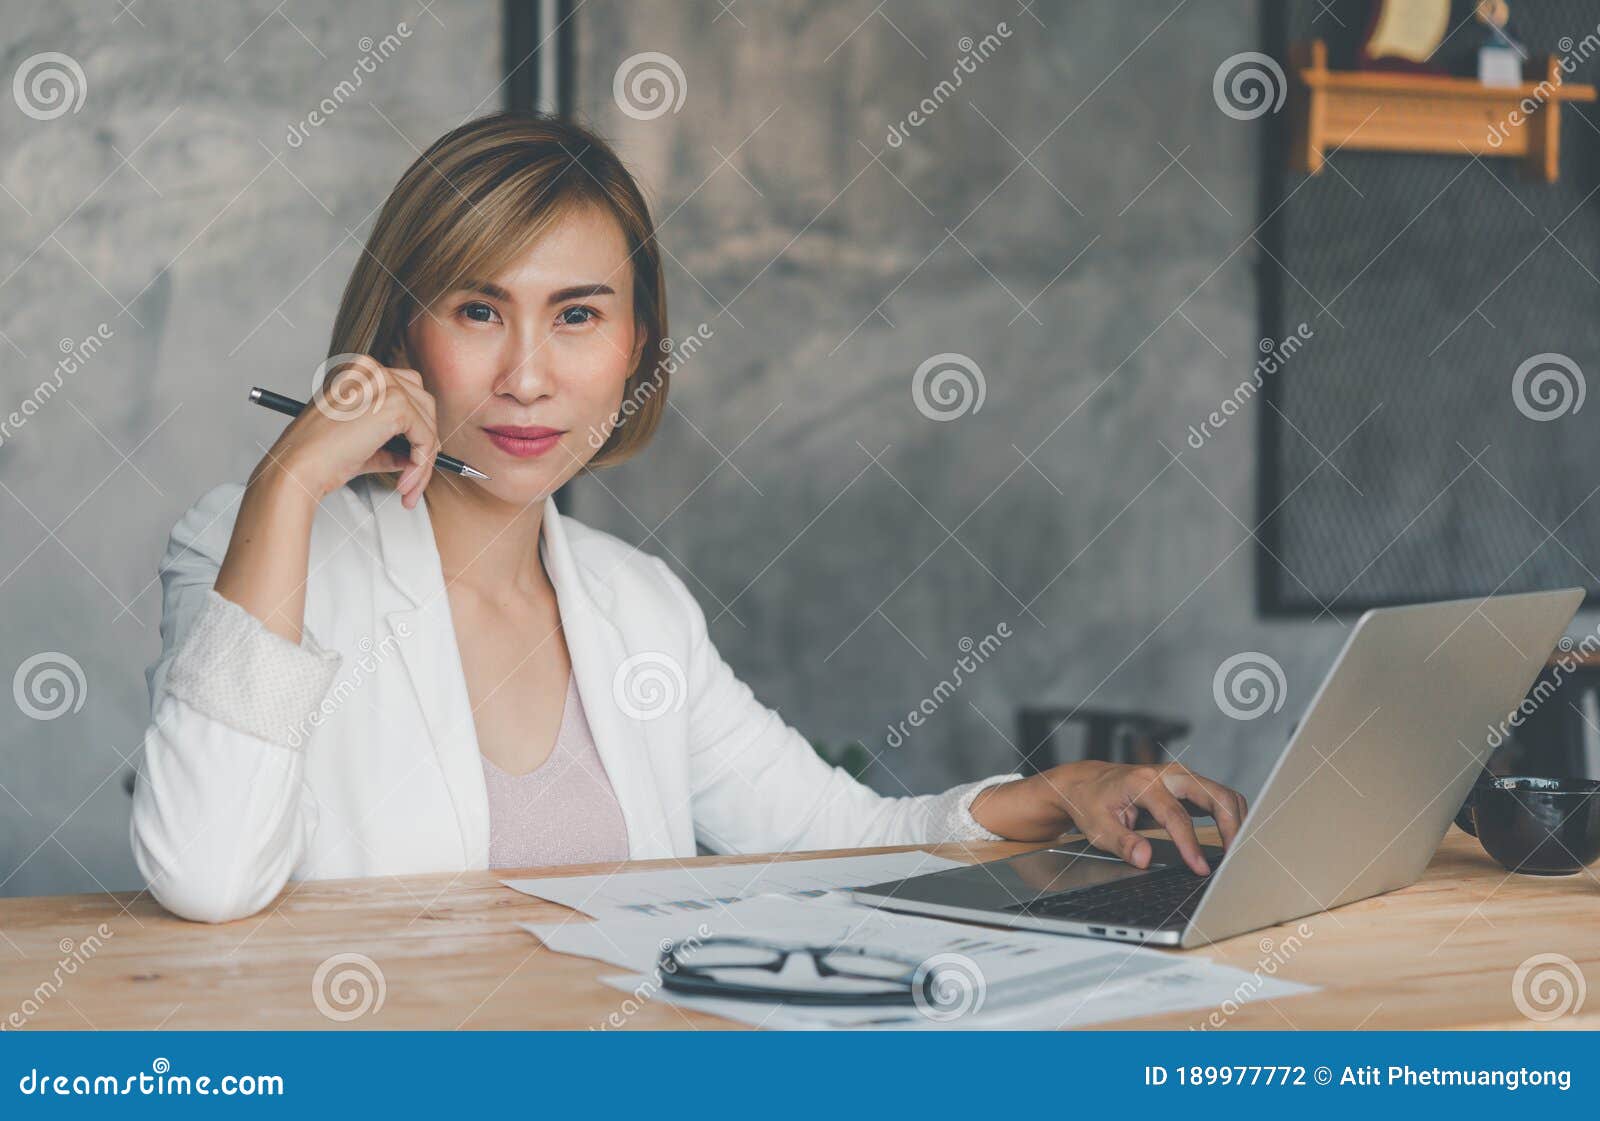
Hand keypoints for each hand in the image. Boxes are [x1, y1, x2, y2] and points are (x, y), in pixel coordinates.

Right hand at [258, 355, 440, 508]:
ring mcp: (384, 384)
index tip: (413, 459)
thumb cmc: (318, 454)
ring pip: (428, 423)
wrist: (299, 467)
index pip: (406, 392)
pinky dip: (422, 463)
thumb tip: (414, 453)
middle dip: (424, 444)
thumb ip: (390, 443)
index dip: (414, 427)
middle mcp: (372, 370)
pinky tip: (406, 482)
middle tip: (414, 477)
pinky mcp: (395, 405)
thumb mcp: (361, 441)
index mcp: (360, 370)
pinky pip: (426, 437)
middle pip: (423, 404)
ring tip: (409, 486)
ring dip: (424, 460)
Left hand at [968, 761, 1248, 875]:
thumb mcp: (1097, 827)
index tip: (1201, 869)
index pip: (1175, 815)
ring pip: (1222, 792)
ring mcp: (1180, 776)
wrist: (1087, 782)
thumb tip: (1145, 859)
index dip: (1190, 844)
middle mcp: (1167, 774)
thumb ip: (1122, 843)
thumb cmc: (1092, 804)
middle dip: (1231, 825)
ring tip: (1238, 852)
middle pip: (1213, 794)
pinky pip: (1218, 796)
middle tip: (1237, 858)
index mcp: (1143, 783)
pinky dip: (1231, 815)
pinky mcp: (1188, 784)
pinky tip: (1232, 839)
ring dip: (1236, 820)